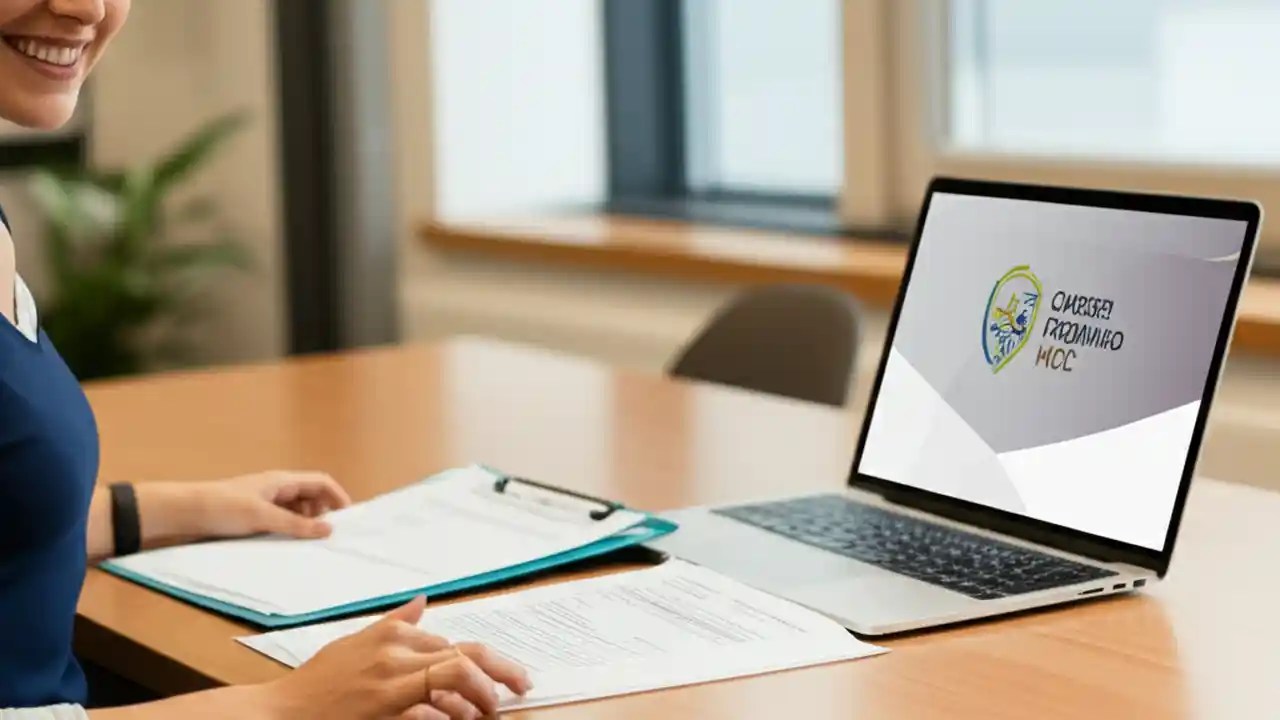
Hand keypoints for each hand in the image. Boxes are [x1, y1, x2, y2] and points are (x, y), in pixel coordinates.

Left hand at [138, 471, 352, 543]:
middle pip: (312, 496)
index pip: (321, 483)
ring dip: (306, 523)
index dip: (338, 497)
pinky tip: (288, 545)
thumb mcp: (262, 517)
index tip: (349, 520)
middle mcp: (276, 489)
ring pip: (297, 510)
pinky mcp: (253, 517)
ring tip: (310, 544)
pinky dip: (290, 530)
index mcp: (282, 481)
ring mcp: (264, 502)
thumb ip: (296, 523)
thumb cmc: (222, 508)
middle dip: (324, 514)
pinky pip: (281, 521)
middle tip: (329, 537)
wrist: (183, 512)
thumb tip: (329, 529)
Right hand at [261, 597, 531, 719]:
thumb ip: (393, 622)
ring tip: (491, 711)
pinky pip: (430, 710)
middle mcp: (396, 652)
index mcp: (393, 634)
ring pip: (457, 675)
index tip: (503, 677)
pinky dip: (451, 716)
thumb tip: (422, 601)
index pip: (456, 645)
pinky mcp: (384, 711)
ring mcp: (391, 683)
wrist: (280, 714)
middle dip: (503, 670)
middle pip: (467, 654)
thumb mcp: (355, 643)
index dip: (486, 663)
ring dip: (483, 695)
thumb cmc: (318, 683)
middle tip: (523, 686)